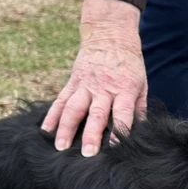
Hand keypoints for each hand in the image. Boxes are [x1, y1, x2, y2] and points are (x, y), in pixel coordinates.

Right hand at [42, 0, 146, 155]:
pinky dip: (52, 116)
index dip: (119, 130)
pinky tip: (46, 130)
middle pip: (96, 114)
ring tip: (60, 146)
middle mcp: (103, 88)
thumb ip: (139, 108)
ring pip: (73, 108)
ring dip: (66, 128)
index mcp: (124, 89)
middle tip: (86, 154)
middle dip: (90, 134)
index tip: (113, 147)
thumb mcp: (141, 83)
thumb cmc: (129, 64)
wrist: (110, 34)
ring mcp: (85, 85)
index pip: (122, 113)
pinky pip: (60, 100)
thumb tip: (140, 134)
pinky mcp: (72, 82)